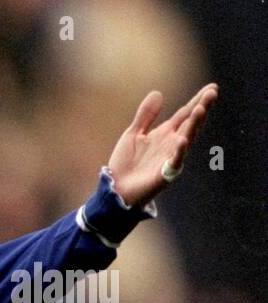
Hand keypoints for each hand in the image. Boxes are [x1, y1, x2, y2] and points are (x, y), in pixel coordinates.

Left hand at [107, 82, 216, 206]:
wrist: (115, 189)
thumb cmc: (125, 164)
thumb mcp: (133, 134)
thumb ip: (146, 115)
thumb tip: (158, 92)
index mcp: (165, 134)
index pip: (185, 113)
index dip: (197, 100)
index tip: (212, 87)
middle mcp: (171, 144)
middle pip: (190, 123)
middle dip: (201, 108)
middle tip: (213, 93)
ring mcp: (170, 158)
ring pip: (186, 138)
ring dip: (194, 124)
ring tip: (201, 109)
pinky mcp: (164, 174)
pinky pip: (174, 161)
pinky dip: (178, 151)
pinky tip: (182, 140)